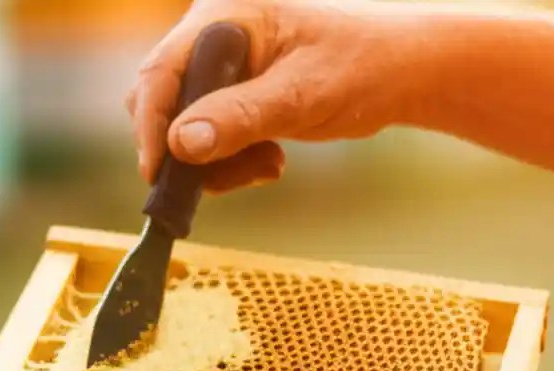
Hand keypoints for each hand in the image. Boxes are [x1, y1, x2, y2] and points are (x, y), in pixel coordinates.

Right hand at [128, 0, 432, 192]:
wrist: (400, 73)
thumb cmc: (362, 67)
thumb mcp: (302, 95)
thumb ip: (240, 117)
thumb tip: (181, 144)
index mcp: (224, 14)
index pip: (161, 71)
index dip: (153, 125)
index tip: (160, 173)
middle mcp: (212, 34)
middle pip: (162, 99)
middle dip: (189, 147)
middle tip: (233, 172)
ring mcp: (220, 65)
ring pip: (182, 125)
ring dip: (216, 159)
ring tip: (267, 165)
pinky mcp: (229, 91)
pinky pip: (205, 134)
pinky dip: (230, 158)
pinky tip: (270, 158)